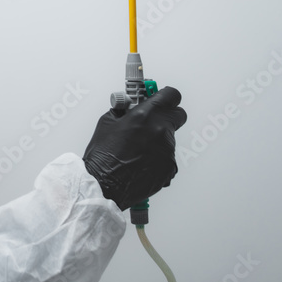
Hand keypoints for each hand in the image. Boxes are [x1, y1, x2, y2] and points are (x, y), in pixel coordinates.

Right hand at [82, 86, 186, 209]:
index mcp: (145, 115)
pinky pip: (168, 157)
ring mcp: (168, 150)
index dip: (166, 96)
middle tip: (152, 122)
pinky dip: (158, 159)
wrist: (104, 186)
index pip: (172, 95)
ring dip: (158, 140)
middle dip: (167, 116)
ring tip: (137, 151)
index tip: (161, 98)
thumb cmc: (103, 156)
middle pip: (178, 115)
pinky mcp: (170, 168)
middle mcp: (161, 131)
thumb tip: (129, 105)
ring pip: (169, 139)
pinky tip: (141, 163)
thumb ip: (123, 110)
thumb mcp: (107, 122)